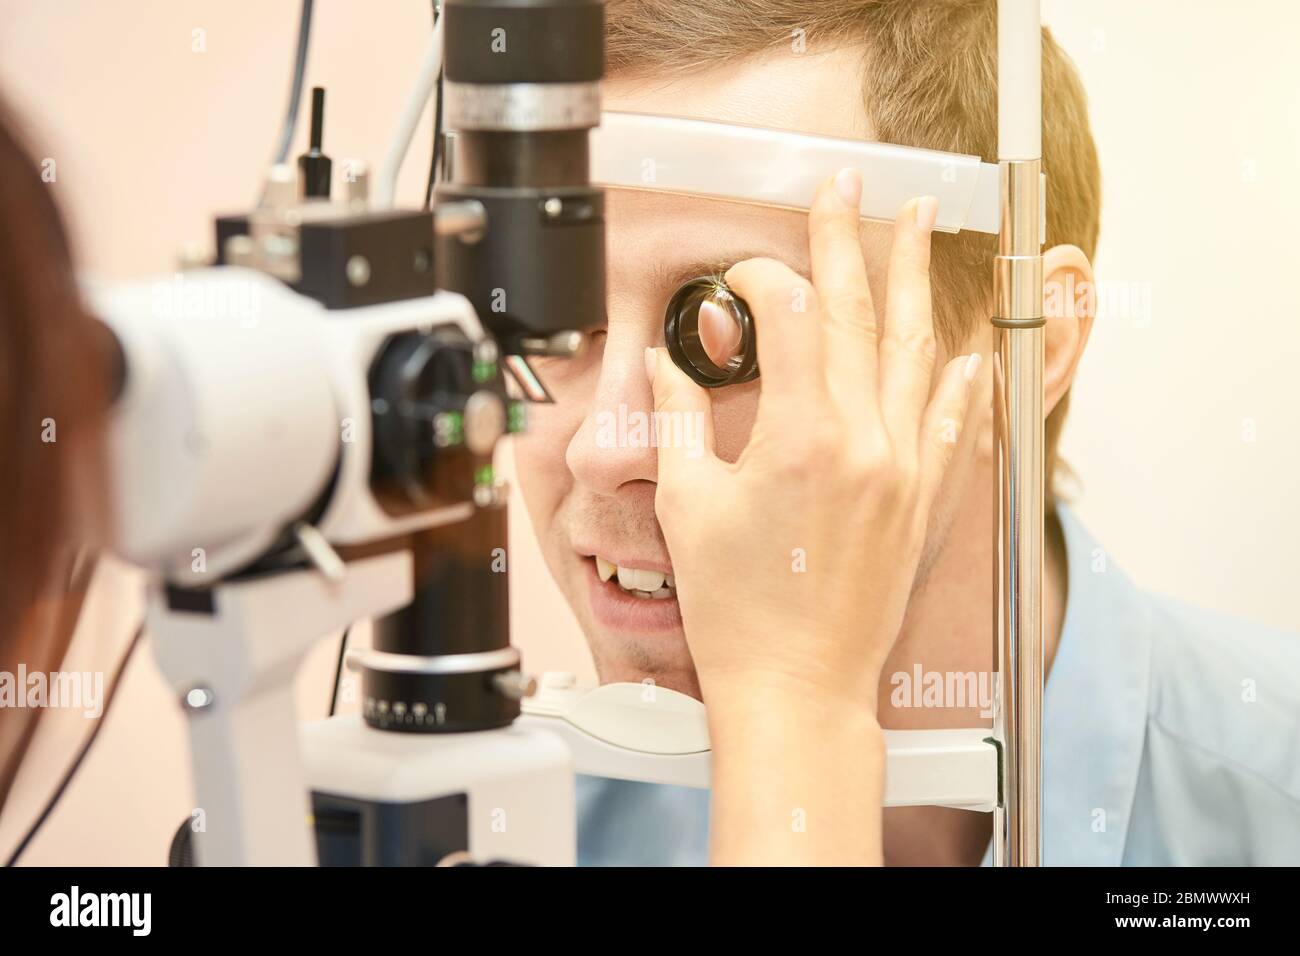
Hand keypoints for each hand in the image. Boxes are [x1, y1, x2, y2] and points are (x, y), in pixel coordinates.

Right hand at [648, 169, 980, 713]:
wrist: (798, 688)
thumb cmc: (738, 611)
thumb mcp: (688, 506)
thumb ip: (679, 420)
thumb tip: (670, 368)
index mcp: (801, 437)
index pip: (790, 315)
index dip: (761, 278)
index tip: (738, 280)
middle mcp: (866, 443)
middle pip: (857, 314)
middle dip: (847, 240)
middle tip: (846, 184)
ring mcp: (906, 471)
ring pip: (914, 353)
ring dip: (915, 283)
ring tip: (923, 225)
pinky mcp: (925, 504)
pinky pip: (954, 424)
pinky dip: (959, 380)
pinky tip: (965, 350)